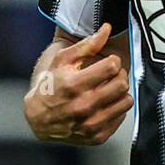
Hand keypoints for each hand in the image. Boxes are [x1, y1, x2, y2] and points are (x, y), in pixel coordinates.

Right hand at [24, 23, 133, 144]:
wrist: (39, 118)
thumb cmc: (51, 83)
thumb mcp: (62, 60)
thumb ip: (87, 44)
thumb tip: (107, 28)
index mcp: (74, 85)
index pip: (112, 66)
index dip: (112, 61)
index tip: (108, 62)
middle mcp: (83, 107)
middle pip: (121, 84)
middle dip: (119, 75)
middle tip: (111, 75)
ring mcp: (90, 124)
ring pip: (126, 101)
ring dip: (120, 92)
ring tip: (109, 89)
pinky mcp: (97, 137)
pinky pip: (122, 117)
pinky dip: (116, 109)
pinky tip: (105, 103)